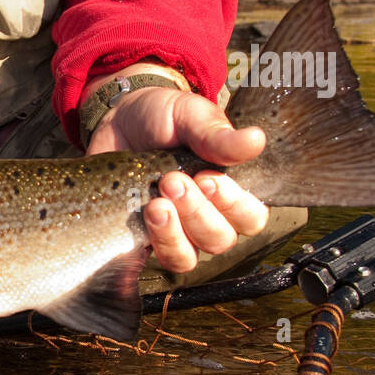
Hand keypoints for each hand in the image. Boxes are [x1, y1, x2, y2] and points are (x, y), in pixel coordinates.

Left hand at [87, 81, 268, 272]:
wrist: (117, 119)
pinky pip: (154, 259)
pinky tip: (142, 215)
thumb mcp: (190, 116)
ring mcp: (174, 232)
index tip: (207, 178)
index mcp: (228, 190)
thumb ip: (218, 134)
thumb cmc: (162, 118)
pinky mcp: (142, 238)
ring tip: (155, 204)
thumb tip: (256, 140)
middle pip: (219, 240)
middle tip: (171, 182)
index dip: (234, 205)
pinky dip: (153, 242)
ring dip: (173, 234)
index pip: (251, 218)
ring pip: (187, 258)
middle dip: (196, 213)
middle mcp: (206, 217)